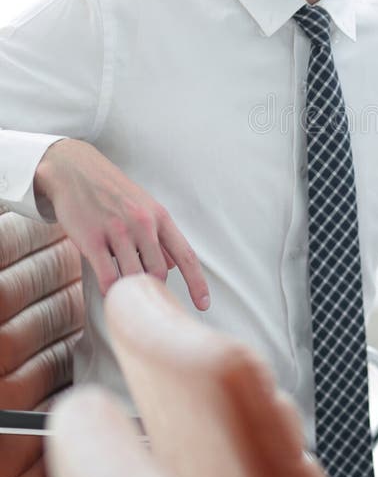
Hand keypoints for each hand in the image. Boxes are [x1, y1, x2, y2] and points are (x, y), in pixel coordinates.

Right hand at [34, 139, 209, 310]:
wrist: (75, 171)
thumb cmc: (113, 193)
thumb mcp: (145, 208)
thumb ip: (160, 237)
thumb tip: (175, 265)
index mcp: (160, 217)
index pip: (186, 255)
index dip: (197, 282)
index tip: (203, 305)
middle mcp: (143, 223)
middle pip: (159, 272)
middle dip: (153, 288)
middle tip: (143, 292)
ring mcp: (117, 231)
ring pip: (134, 277)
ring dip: (131, 290)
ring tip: (125, 291)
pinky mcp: (91, 239)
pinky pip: (108, 277)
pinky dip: (111, 290)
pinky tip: (110, 291)